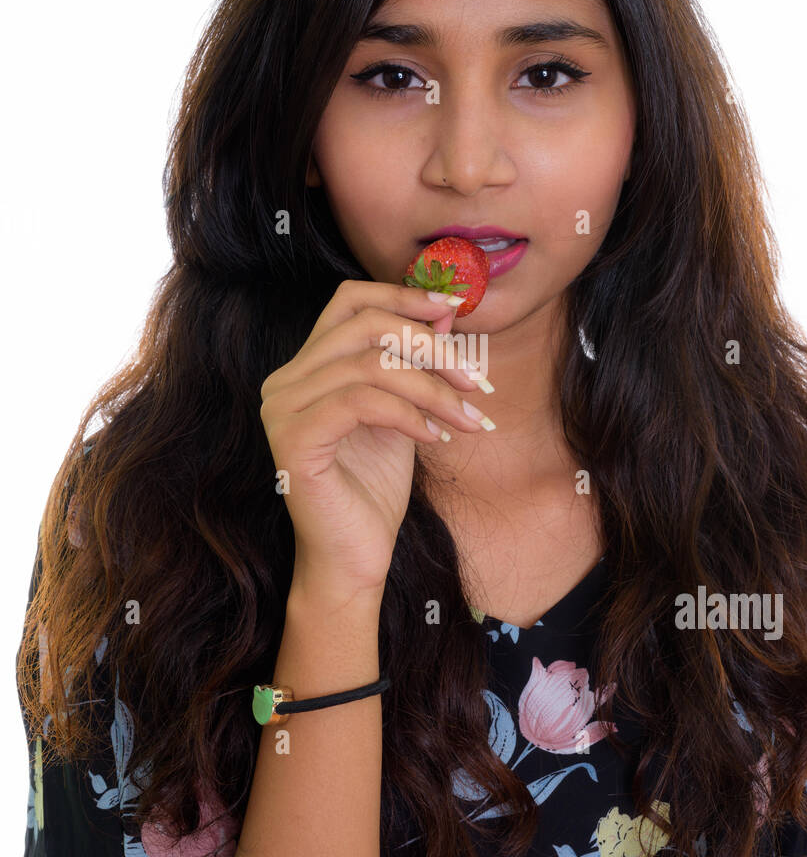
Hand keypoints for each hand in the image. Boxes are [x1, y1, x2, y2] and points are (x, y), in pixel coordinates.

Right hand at [259, 279, 494, 597]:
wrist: (352, 559)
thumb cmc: (374, 491)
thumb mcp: (405, 414)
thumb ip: (414, 365)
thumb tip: (443, 315)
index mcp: (306, 369)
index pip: (349, 303)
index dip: (402, 296)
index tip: (452, 311)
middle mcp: (285, 381)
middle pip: (364, 326)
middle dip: (430, 348)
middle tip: (474, 381)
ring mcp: (283, 409)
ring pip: (370, 366)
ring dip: (432, 389)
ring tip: (467, 419)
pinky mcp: (293, 439)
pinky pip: (362, 402)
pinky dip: (408, 414)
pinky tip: (433, 439)